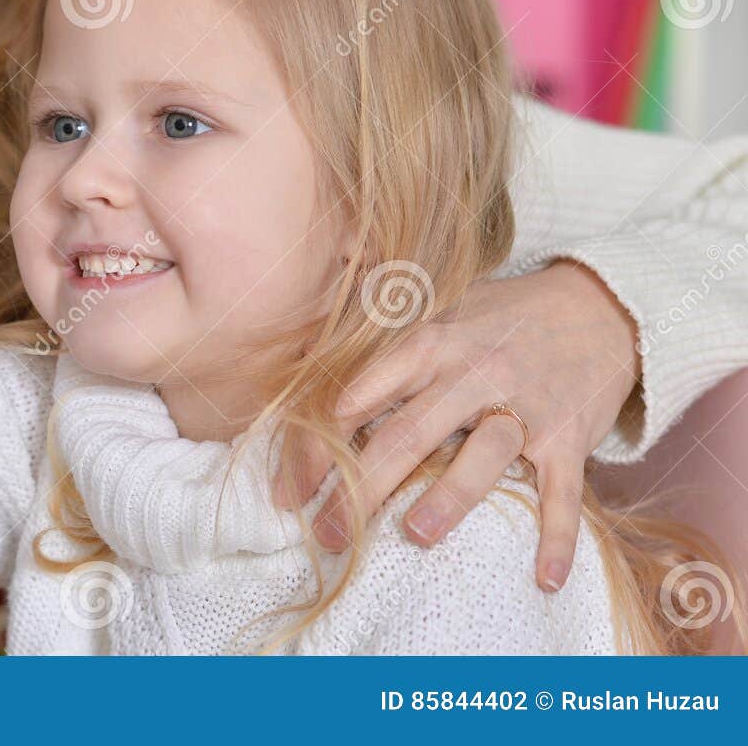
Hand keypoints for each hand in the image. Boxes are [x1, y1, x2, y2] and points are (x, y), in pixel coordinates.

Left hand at [274, 262, 639, 591]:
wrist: (599, 307)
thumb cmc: (499, 319)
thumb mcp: (437, 313)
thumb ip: (380, 344)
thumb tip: (303, 365)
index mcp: (428, 344)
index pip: (359, 398)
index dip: (317, 448)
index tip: (288, 491)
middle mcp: (472, 374)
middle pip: (407, 435)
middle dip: (361, 488)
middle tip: (327, 533)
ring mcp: (524, 406)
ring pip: (481, 456)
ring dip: (448, 498)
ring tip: (414, 535)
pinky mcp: (570, 437)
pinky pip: (563, 492)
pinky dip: (557, 536)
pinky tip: (543, 578)